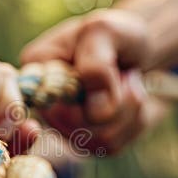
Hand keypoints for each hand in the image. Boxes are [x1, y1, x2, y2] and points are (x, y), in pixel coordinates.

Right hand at [20, 9, 150, 153]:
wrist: (143, 52)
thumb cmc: (117, 36)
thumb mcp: (105, 31)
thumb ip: (96, 64)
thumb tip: (96, 110)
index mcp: (35, 73)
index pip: (35, 102)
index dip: (65, 100)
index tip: (97, 78)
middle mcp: (44, 106)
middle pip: (74, 124)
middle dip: (114, 99)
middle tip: (124, 72)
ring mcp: (65, 129)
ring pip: (99, 138)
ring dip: (129, 109)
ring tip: (130, 82)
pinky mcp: (89, 143)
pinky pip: (112, 146)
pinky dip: (134, 121)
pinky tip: (132, 100)